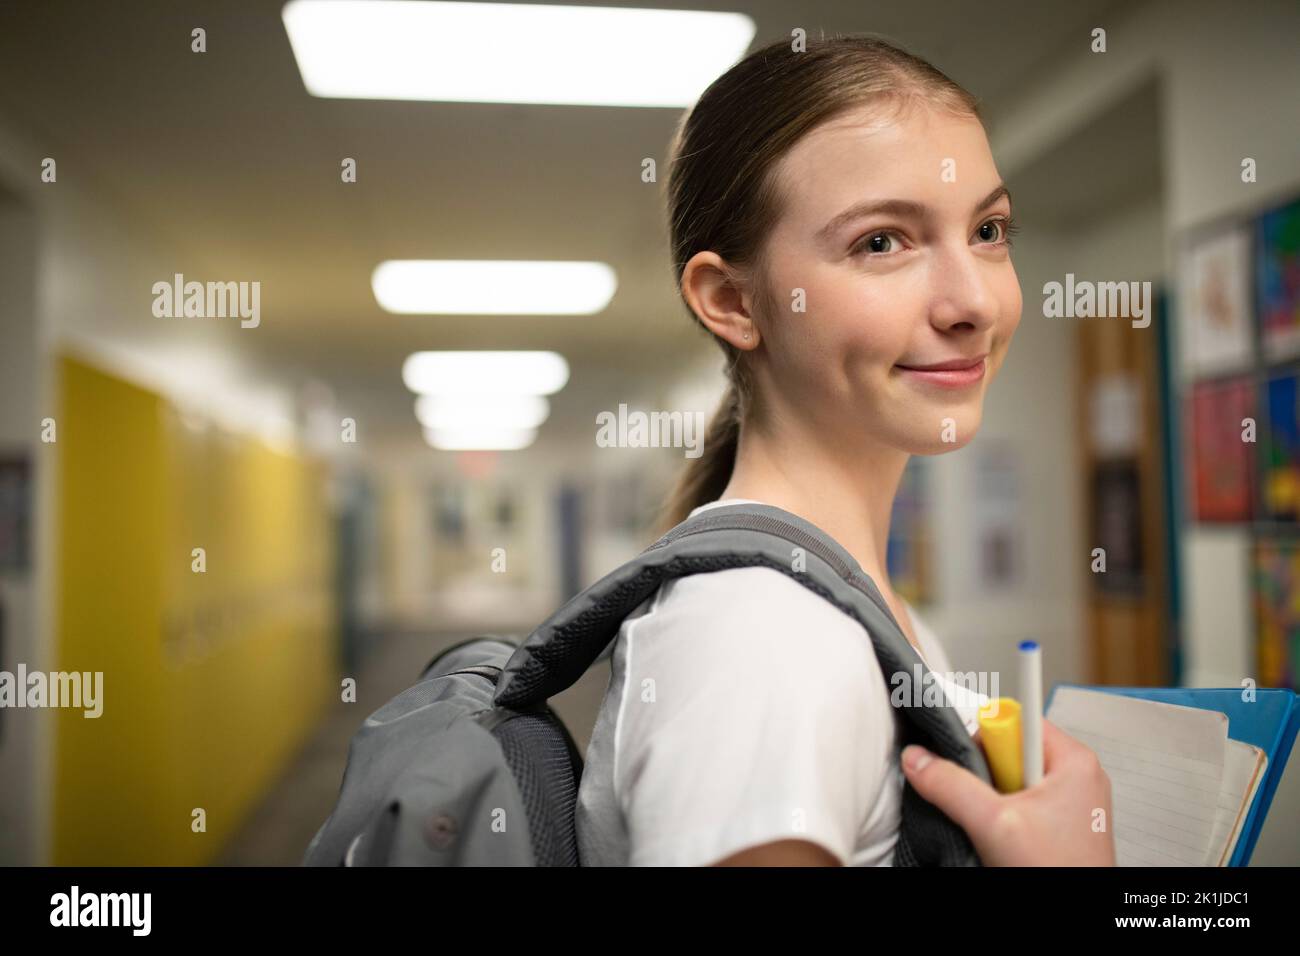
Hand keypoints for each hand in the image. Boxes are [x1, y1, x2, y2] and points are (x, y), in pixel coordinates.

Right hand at [901, 717, 1115, 865]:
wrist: (1075, 922)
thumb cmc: (1059, 873)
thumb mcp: (993, 824)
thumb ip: (949, 785)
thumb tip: (917, 758)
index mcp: (1074, 759)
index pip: (1014, 719)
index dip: (982, 736)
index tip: (959, 753)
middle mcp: (1077, 774)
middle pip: (1009, 748)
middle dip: (986, 774)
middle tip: (987, 806)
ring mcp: (1069, 800)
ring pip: (1011, 777)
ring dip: (992, 799)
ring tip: (997, 827)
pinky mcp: (1060, 822)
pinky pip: (1020, 800)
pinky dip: (1003, 814)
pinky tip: (1002, 837)